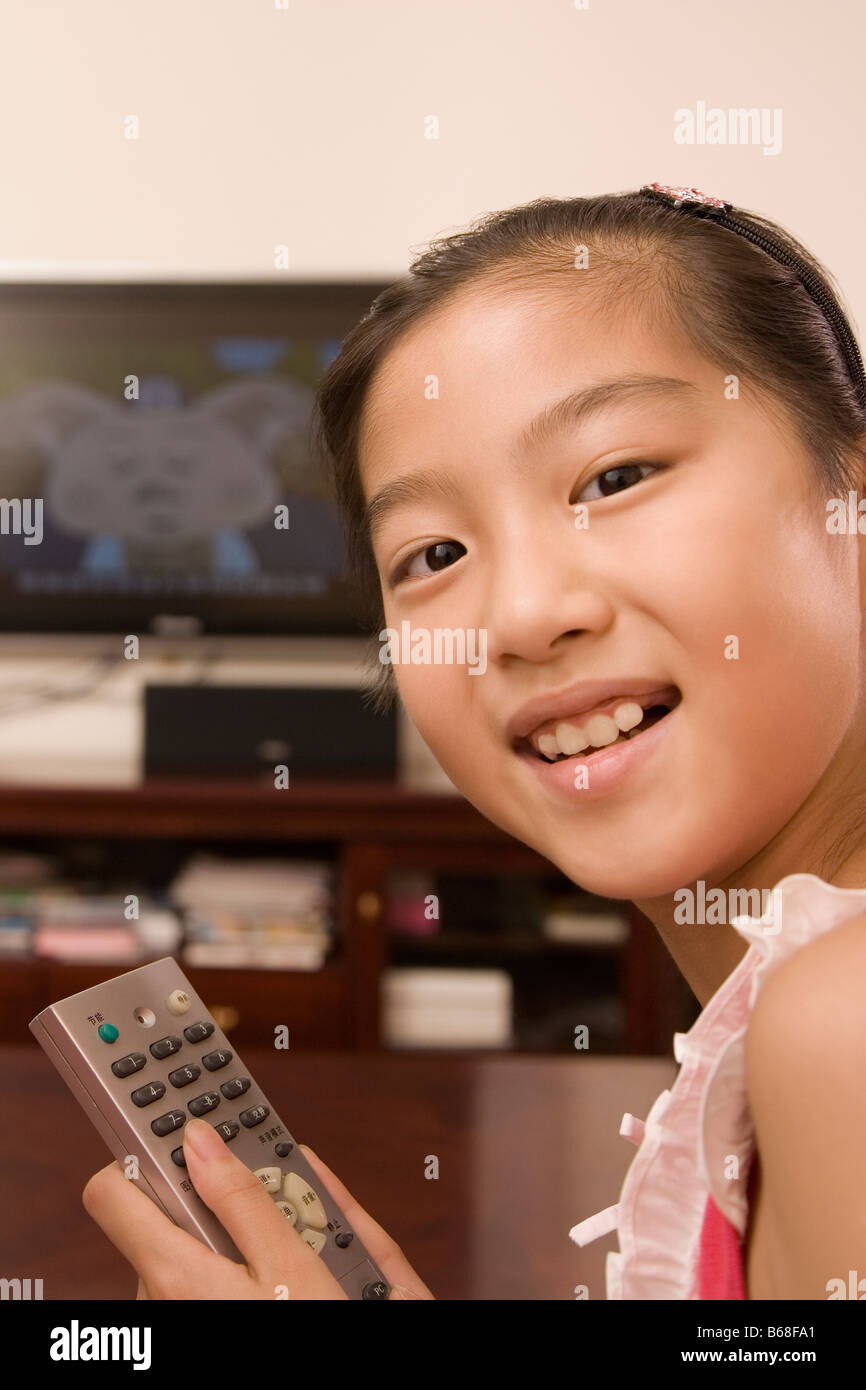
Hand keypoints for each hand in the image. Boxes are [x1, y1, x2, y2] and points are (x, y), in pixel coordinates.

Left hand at [82, 1118, 434, 1300]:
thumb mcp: (294, 1266)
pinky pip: (220, 1271)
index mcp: (171, 1275)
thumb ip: (242, 1196)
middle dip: (226, 1195)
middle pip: (174, 1210)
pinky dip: (257, 1262)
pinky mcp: (200, 1316)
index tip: (184, 1132)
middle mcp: (161, 1296)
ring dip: (253, 1234)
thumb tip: (201, 1136)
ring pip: (205, 1241)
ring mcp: (180, 1310)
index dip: (145, 1152)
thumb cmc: (316, 1335)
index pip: (112, 1190)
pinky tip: (308, 1270)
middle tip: (288, 1203)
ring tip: (312, 1253)